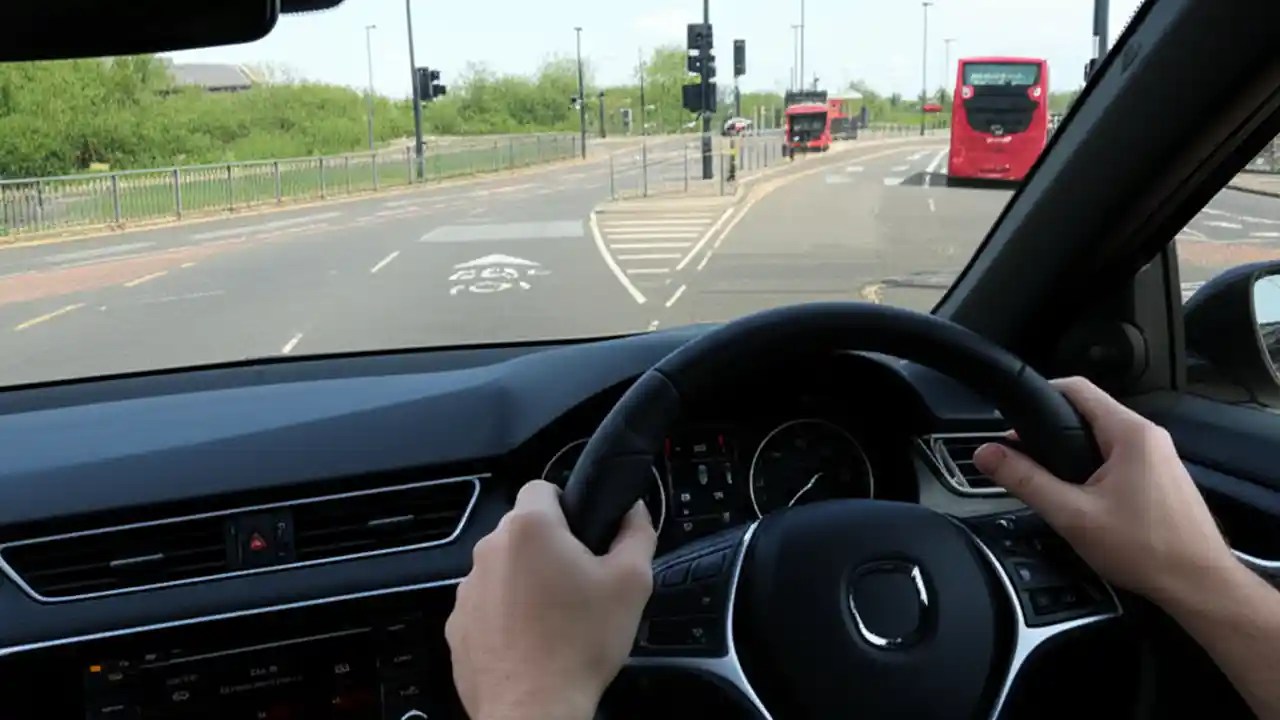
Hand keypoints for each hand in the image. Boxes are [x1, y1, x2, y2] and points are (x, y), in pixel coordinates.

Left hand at [444, 480, 656, 719]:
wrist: (533, 709)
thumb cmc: (582, 643)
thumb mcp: (632, 582)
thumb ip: (637, 532)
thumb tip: (633, 510)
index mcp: (530, 528)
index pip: (542, 487)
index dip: (567, 505)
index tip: (584, 536)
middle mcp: (489, 549)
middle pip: (522, 529)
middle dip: (549, 546)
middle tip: (579, 582)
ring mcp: (467, 589)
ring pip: (503, 567)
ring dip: (525, 580)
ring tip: (556, 617)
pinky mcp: (457, 624)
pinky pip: (486, 604)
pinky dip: (505, 614)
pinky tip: (531, 640)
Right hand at [973, 376, 1236, 605]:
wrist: (1200, 585)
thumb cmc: (1143, 549)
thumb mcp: (1072, 515)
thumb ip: (1025, 480)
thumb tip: (985, 454)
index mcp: (1130, 433)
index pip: (1076, 389)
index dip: (1038, 396)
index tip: (1011, 421)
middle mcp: (1150, 436)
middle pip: (1089, 413)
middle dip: (1051, 430)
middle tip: (1022, 457)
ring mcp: (1160, 457)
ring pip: (1103, 438)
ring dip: (1072, 451)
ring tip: (1046, 479)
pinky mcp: (1163, 478)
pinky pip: (1119, 458)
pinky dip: (1093, 467)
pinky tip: (1080, 496)